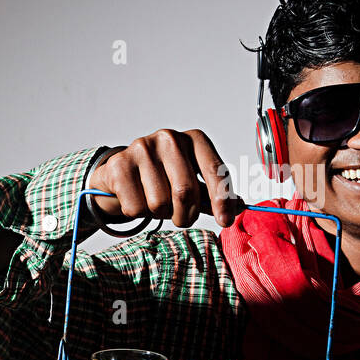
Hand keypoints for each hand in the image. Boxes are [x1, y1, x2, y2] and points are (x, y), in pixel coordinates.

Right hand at [88, 130, 245, 228]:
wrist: (122, 171)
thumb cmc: (164, 176)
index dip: (222, 199)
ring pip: (160, 203)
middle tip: (182, 218)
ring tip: (157, 203)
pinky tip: (138, 198)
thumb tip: (240, 207)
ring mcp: (142, 148)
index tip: (225, 221)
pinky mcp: (119, 165)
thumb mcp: (193, 179)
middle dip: (186, 215)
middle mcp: (169, 138)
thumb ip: (214, 193)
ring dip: (162, 215)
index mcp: (194, 139)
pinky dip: (140, 213)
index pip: (214, 169)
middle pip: (186, 192)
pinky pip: (137, 207)